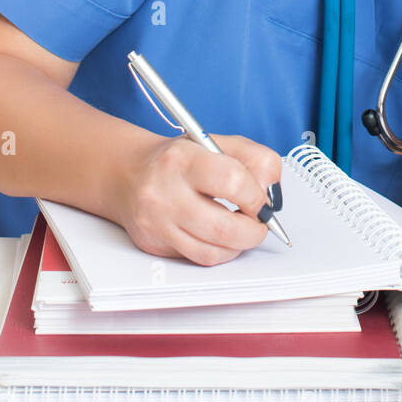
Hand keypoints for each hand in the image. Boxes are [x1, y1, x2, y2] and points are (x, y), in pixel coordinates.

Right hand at [117, 132, 282, 266]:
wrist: (130, 173)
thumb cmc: (179, 159)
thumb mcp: (218, 143)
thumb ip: (255, 159)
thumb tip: (271, 195)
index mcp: (182, 159)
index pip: (233, 181)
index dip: (257, 196)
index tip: (261, 201)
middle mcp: (164, 192)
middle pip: (224, 227)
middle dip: (254, 231)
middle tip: (260, 224)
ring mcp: (156, 223)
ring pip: (212, 251)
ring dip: (238, 245)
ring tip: (242, 230)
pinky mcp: (153, 244)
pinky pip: (197, 258)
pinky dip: (218, 251)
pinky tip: (220, 236)